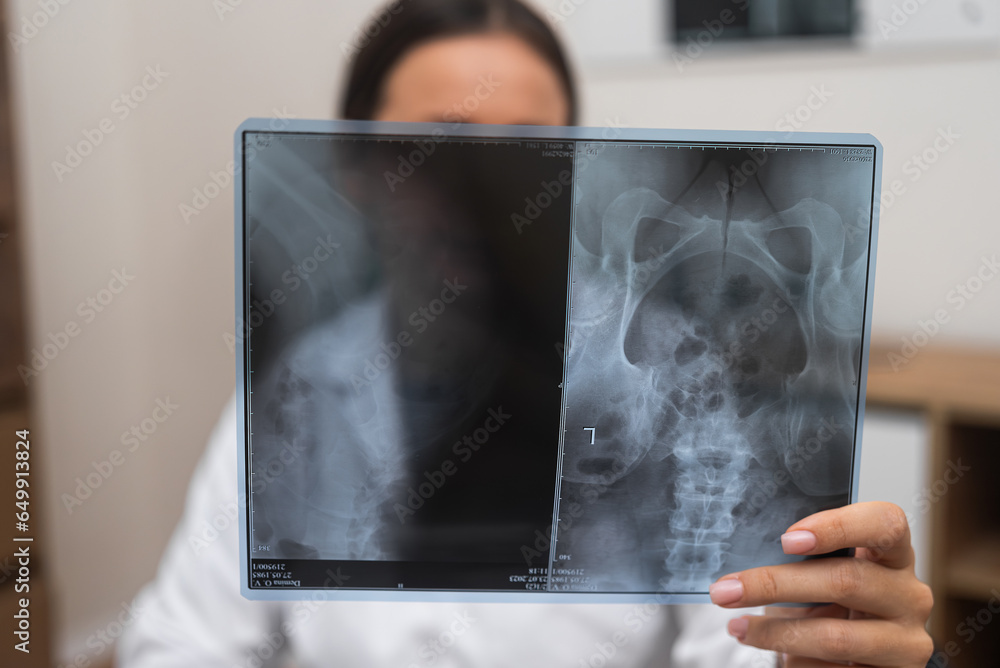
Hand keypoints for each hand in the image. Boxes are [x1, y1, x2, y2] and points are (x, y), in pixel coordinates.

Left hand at [708, 502, 933, 666]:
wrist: (860, 658)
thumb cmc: (836, 603)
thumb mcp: (825, 574)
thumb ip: (804, 560)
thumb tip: (742, 566)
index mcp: (894, 555)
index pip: (885, 524)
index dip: (839, 527)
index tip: (787, 539)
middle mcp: (910, 595)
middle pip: (846, 581)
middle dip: (776, 585)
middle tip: (727, 590)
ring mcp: (907, 641)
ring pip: (835, 637)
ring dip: (776, 633)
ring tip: (738, 626)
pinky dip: (798, 664)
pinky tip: (779, 658)